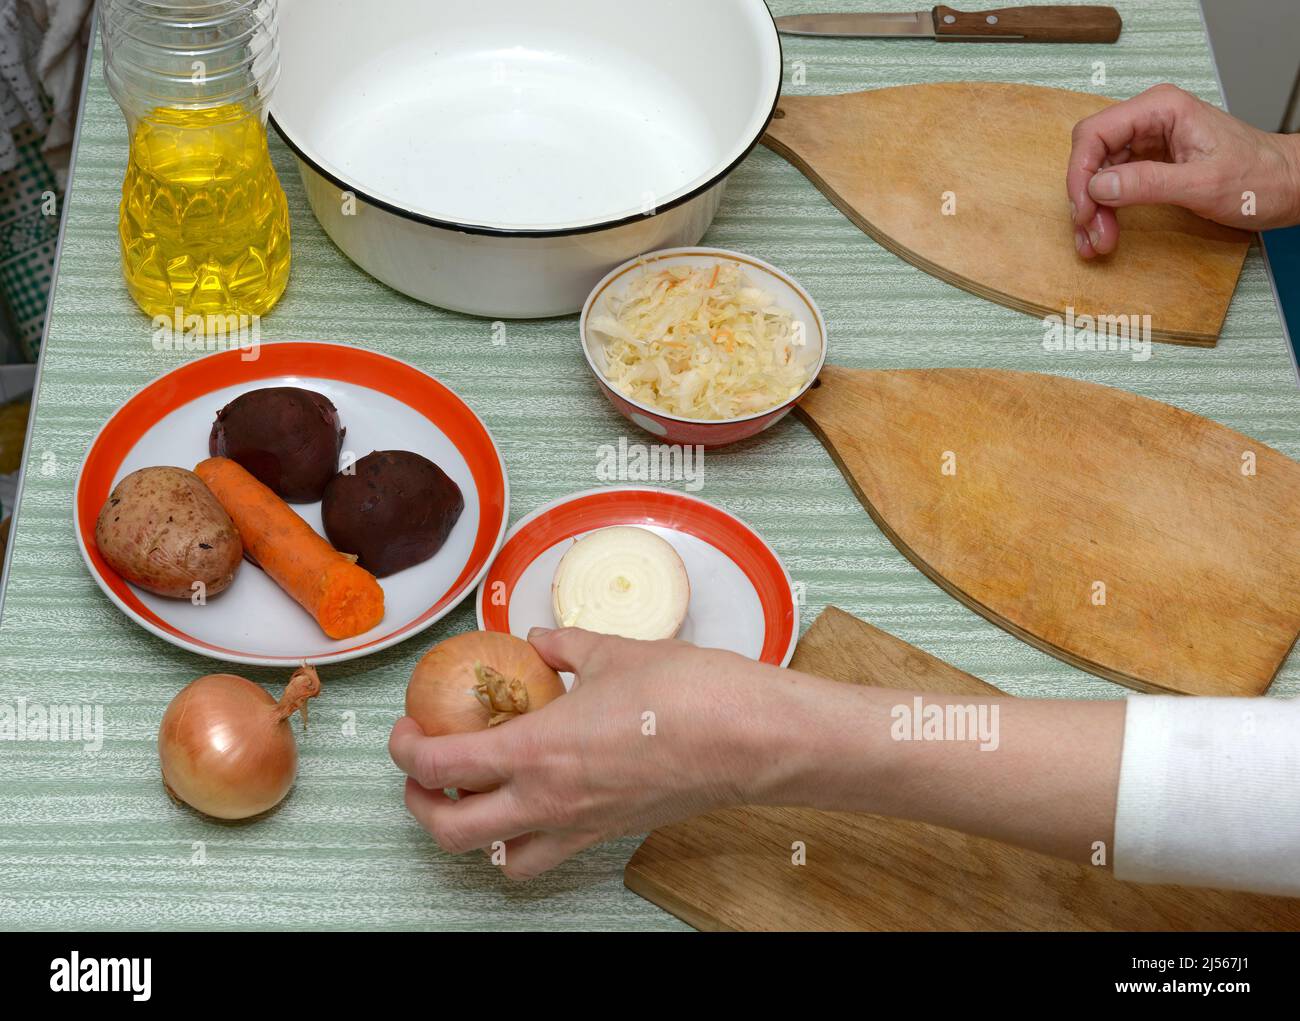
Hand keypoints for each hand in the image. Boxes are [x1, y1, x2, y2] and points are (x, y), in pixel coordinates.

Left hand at [387, 628, 795, 879]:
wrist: (749, 738)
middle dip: (420, 805)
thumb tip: (538, 638)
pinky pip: (550, 853)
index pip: (442, 766)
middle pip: (453, 833)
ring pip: (499, 860)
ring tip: (472, 797)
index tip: (406, 728)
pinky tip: (535, 798)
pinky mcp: (612, 833)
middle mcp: (551, 801)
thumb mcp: (613, 651)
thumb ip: (563, 645)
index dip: (406, 751)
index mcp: (538, 752)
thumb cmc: (687, 693)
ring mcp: (582, 826)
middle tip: (420, 771)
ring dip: (470, 834)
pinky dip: (525, 837)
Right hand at [1067, 83, 1299, 257]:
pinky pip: (1113, 184)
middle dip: (1085, 197)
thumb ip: (1147, 183)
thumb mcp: (1203, 184)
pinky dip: (1104, 210)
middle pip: (1091, 154)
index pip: (1095, 134)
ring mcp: (1149, 141)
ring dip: (1091, 209)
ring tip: (1097, 241)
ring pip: (1097, 173)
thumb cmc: (1259, 178)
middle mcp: (1150, 119)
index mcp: (1162, 109)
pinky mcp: (1150, 162)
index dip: (1081, 174)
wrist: (1287, 186)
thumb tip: (1098, 186)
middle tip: (1092, 234)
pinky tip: (1104, 232)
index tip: (1084, 211)